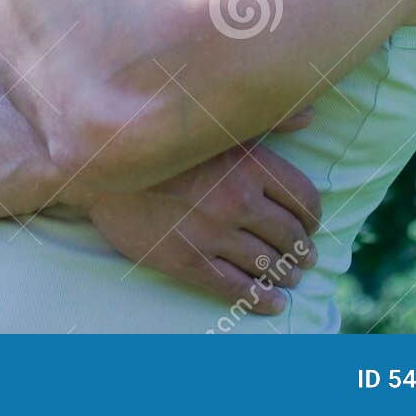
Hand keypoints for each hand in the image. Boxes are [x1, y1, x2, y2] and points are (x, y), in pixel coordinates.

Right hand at [58, 120, 321, 317]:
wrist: (103, 164)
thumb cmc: (161, 135)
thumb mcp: (216, 119)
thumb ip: (268, 117)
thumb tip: (311, 113)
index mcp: (249, 162)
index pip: (304, 198)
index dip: (312, 216)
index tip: (310, 223)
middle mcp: (237, 199)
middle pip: (290, 235)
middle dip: (302, 250)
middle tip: (305, 257)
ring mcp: (213, 233)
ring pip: (267, 264)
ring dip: (286, 275)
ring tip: (291, 278)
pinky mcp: (187, 261)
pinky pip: (236, 289)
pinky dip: (262, 300)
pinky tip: (273, 303)